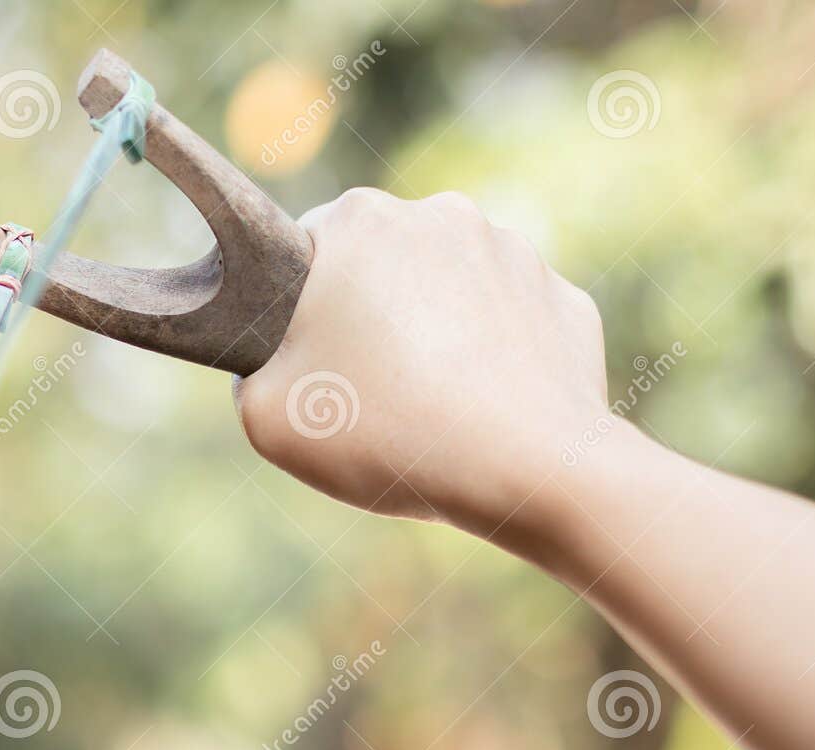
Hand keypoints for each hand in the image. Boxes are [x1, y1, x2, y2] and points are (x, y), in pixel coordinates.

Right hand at [235, 188, 609, 555]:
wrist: (526, 470)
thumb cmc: (385, 433)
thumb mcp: (264, 415)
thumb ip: (249, 371)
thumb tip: (272, 361)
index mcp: (359, 221)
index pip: (307, 248)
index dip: (299, 308)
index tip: (310, 361)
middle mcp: (442, 214)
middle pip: (384, 265)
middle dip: (370, 316)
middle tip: (365, 392)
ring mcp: (514, 253)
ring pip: (452, 292)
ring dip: (435, 334)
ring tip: (430, 408)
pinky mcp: (564, 300)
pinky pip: (512, 326)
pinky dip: (495, 360)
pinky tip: (484, 412)